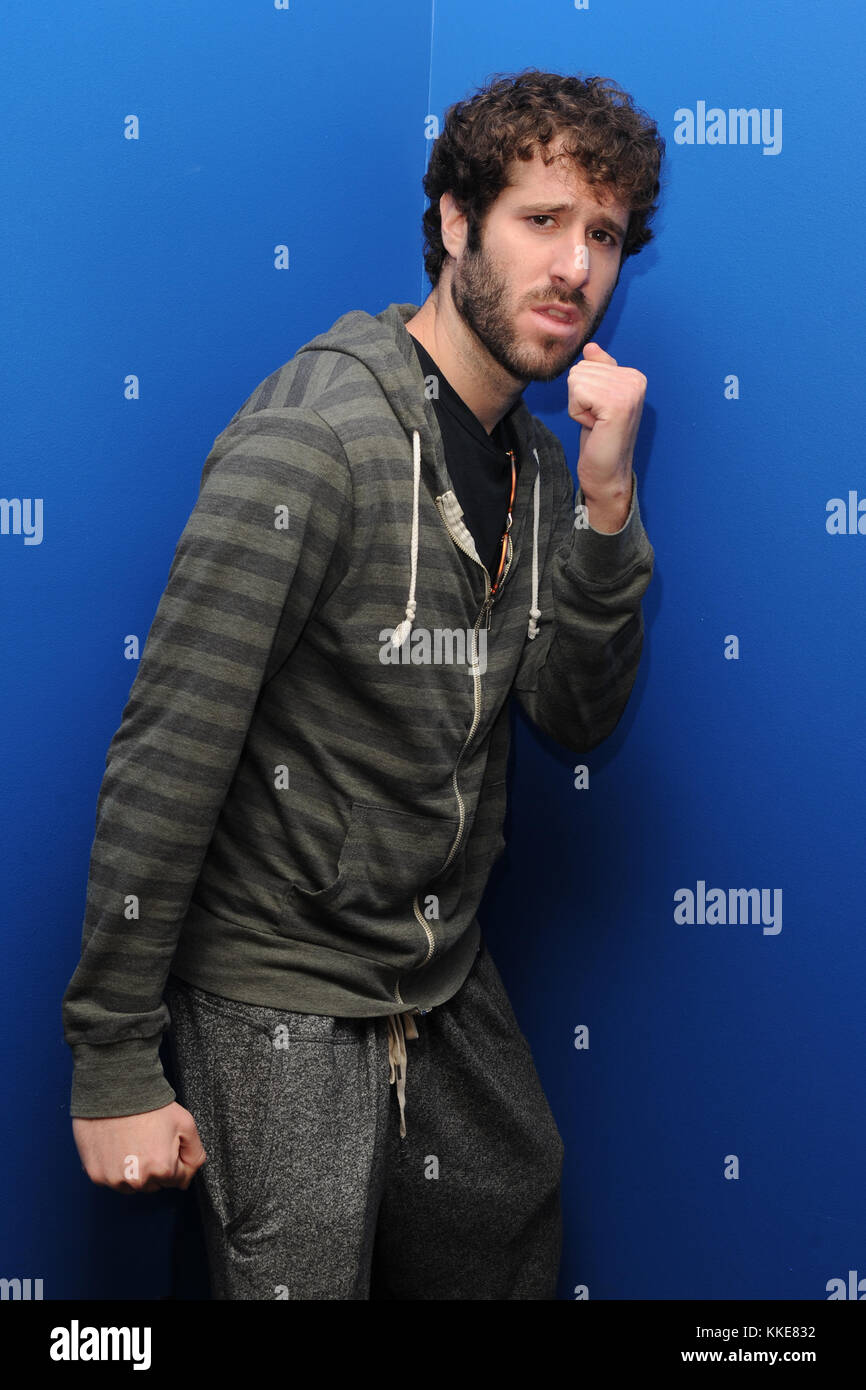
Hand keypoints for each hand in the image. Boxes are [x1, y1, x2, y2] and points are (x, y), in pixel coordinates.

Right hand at [72, 1101, 206, 1193]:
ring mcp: (114, 1179)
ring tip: (133, 1143)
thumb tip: (186, 1178)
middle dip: (156, 1166)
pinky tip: (118, 1146)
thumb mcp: (185, 1123)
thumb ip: (194, 1154)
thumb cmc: (149, 1104)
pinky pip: (111, 1179)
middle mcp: (138, 1180)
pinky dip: (115, 1167)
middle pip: (154, 1184)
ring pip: (132, 1185)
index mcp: (162, 1169)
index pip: (178, 1179)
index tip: (166, 1143)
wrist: (115, 1090)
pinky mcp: (96, 1175)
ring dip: (135, 1171)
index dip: (175, 1159)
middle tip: (149, 1140)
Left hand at [568, 342, 645, 531]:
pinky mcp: (617, 405)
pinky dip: (577, 413)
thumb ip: (598, 371)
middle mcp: (636, 379)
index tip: (600, 413)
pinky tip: (595, 427)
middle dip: (579, 398)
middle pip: (580, 369)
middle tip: (597, 420)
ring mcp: (629, 391)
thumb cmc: (600, 438)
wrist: (607, 473)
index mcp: (633, 375)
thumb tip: (590, 346)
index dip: (584, 391)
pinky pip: (577, 393)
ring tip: (597, 424)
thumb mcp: (596, 399)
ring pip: (576, 380)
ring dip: (578, 406)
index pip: (587, 363)